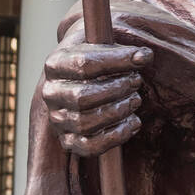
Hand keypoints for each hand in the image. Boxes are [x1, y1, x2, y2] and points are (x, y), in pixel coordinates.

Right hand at [42, 42, 152, 156]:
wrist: (81, 81)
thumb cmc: (97, 61)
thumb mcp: (106, 47)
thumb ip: (124, 51)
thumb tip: (143, 57)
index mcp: (55, 64)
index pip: (83, 64)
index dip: (116, 61)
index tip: (141, 59)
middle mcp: (51, 93)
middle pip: (82, 97)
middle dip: (117, 89)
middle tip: (136, 82)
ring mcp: (57, 119)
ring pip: (86, 123)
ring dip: (118, 112)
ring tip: (135, 100)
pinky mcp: (68, 140)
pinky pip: (90, 147)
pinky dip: (117, 136)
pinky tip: (133, 121)